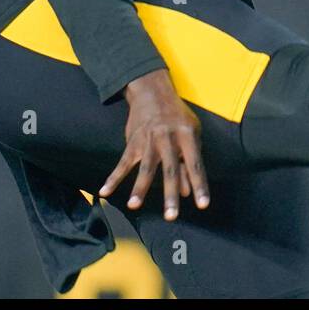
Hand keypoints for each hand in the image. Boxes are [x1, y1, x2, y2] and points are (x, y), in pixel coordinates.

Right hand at [99, 69, 208, 219]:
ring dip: (139, 188)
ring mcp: (148, 140)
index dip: (199, 185)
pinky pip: (122, 163)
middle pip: (169, 169)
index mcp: (187, 135)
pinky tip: (105, 192)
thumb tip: (187, 192)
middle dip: (170, 194)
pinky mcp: (133, 142)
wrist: (152, 93)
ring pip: (145, 167)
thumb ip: (188, 161)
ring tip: (134, 206)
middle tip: (171, 216)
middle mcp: (168, 138)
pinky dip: (113, 178)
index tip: (203, 205)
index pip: (195, 164)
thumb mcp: (191, 133)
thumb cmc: (177, 117)